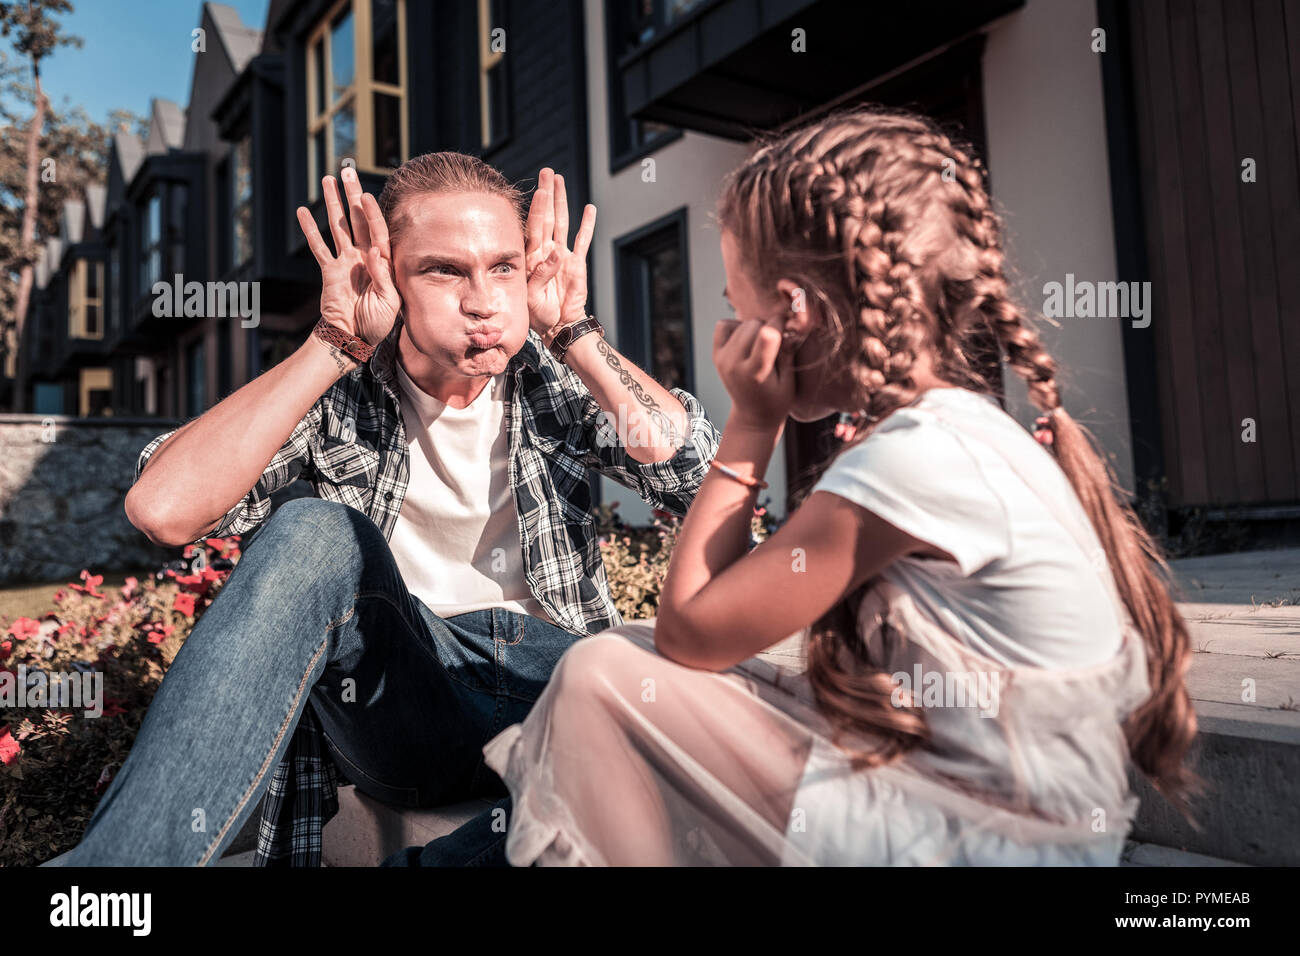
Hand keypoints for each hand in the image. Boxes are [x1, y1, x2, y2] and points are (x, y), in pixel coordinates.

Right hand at [296, 168, 400, 345]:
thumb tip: (376, 250)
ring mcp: (346, 261)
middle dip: (352, 195)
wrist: (353, 338)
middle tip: (347, 171)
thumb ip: (383, 276)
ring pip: (338, 226)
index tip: (365, 196)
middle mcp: (364, 257)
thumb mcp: (389, 303)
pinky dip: (310, 230)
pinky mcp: (329, 270)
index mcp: (383, 263)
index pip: (378, 231)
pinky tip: (304, 211)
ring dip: (332, 203)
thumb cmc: (376, 323)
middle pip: (358, 220)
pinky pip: (318, 247)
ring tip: (327, 180)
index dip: (372, 214)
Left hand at [525, 168, 595, 341]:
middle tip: (547, 172)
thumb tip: (555, 253)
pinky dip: (587, 225)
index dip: (537, 209)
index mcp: (531, 257)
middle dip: (547, 194)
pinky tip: (589, 209)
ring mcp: (562, 255)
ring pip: (563, 222)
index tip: (539, 191)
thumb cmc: (539, 313)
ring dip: (562, 201)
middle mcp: (545, 251)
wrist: (558, 325)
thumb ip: (541, 274)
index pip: (534, 228)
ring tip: (560, 180)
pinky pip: (583, 240)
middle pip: (547, 217)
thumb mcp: (532, 296)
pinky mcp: (577, 263)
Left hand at [713, 316, 794, 431]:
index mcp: (754, 373)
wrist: (753, 415)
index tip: (789, 330)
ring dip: (755, 328)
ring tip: (761, 346)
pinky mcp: (716, 354)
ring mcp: (722, 359)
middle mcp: (733, 365)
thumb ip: (788, 352)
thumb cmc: (777, 399)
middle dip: (769, 328)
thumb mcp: (789, 380)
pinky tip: (747, 340)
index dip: (781, 326)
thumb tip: (789, 324)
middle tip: (776, 344)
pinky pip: (724, 325)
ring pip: (742, 323)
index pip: (766, 335)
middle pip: (755, 324)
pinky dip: (737, 327)